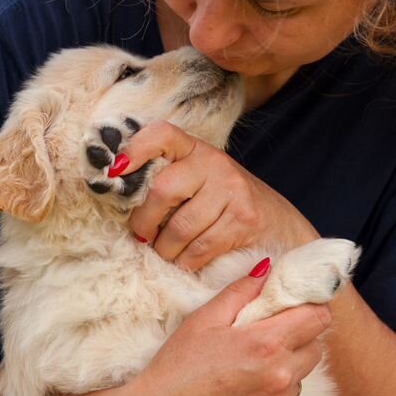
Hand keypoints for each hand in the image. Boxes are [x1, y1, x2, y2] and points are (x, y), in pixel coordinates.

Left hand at [117, 120, 319, 270]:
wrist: (281, 227)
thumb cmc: (226, 206)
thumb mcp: (199, 182)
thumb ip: (168, 180)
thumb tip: (118, 193)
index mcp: (196, 149)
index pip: (162, 134)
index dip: (134, 149)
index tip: (114, 172)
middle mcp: (214, 163)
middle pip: (162, 189)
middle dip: (144, 221)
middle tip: (142, 236)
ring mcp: (232, 189)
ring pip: (179, 226)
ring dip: (164, 248)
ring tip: (164, 252)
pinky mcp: (244, 218)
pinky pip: (199, 247)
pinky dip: (185, 261)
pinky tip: (185, 261)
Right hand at [123, 269, 331, 395]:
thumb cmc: (177, 369)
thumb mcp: (204, 320)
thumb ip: (240, 291)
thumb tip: (266, 269)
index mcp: (267, 345)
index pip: (318, 317)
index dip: (310, 304)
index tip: (294, 301)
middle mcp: (282, 377)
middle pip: (316, 346)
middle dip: (299, 332)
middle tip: (268, 328)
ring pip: (303, 373)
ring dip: (288, 361)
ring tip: (250, 360)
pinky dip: (275, 387)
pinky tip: (244, 383)